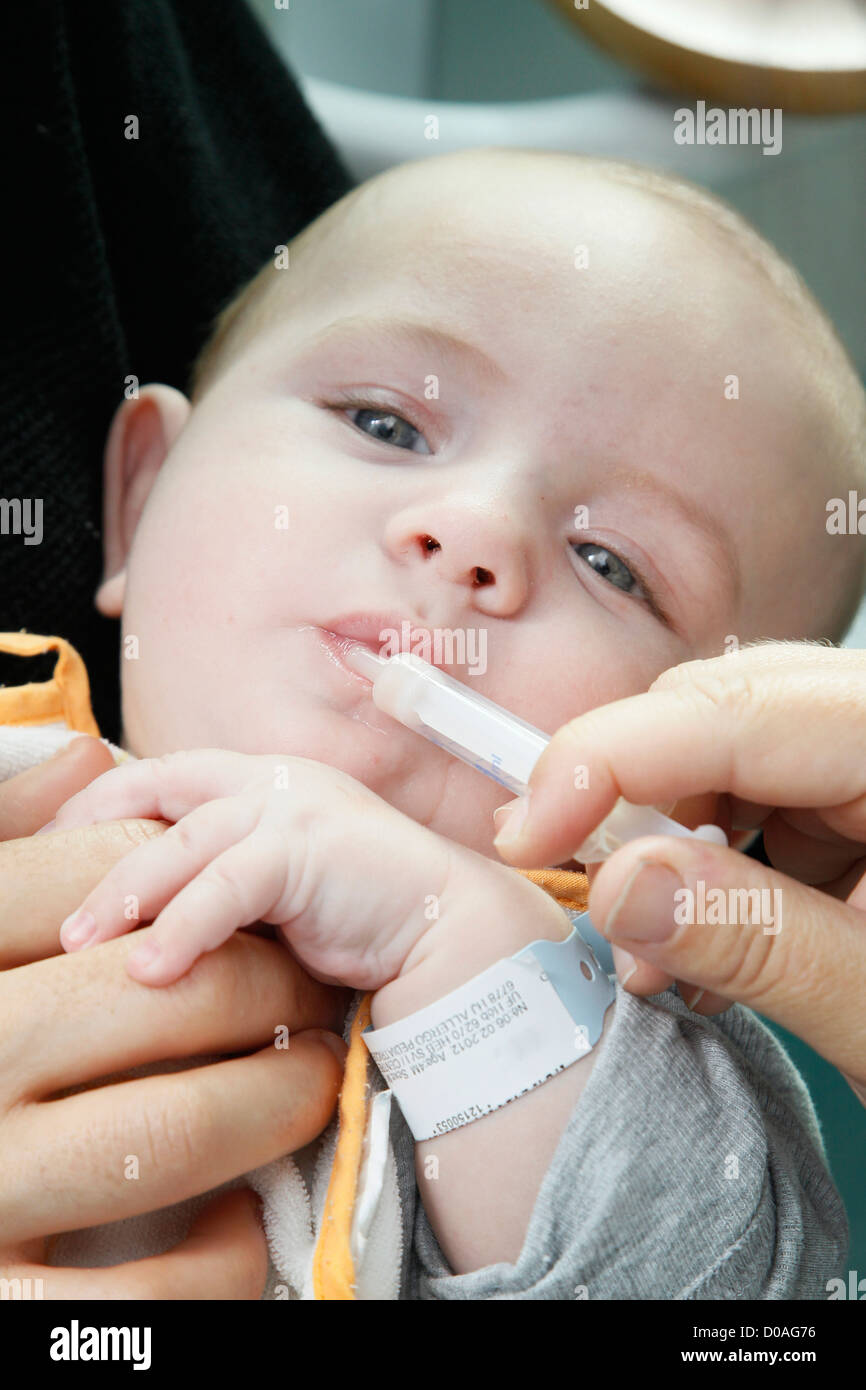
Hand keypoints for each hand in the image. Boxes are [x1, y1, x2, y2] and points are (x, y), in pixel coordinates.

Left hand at [52, 748, 533, 989]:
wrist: (453, 934)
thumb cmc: (365, 920)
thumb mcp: (277, 895)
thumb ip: (223, 887)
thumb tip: (141, 922)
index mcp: (262, 782)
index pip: (160, 778)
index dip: (99, 808)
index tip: (52, 855)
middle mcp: (273, 780)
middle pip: (156, 792)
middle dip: (92, 841)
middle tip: (45, 899)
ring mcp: (293, 805)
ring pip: (182, 840)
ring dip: (124, 893)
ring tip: (79, 944)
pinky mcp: (311, 845)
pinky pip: (228, 885)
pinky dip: (184, 927)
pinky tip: (151, 970)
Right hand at [492, 642, 865, 1107]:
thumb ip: (761, 943)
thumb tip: (619, 880)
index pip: (747, 710)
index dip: (616, 754)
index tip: (528, 823)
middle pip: (738, 707)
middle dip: (640, 792)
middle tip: (580, 881)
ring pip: (742, 750)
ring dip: (675, 839)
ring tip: (656, 949)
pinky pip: (774, 799)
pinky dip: (719, 863)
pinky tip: (705, 936)